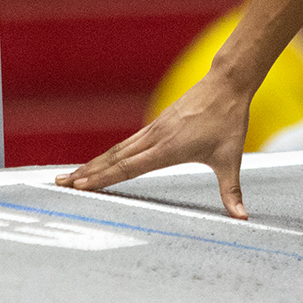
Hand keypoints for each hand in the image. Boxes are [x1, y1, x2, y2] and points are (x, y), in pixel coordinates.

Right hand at [56, 74, 252, 218]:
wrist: (227, 84)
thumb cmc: (229, 121)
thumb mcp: (232, 159)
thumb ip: (232, 192)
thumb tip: (242, 218)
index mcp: (168, 149)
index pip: (129, 167)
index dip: (104, 178)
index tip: (81, 186)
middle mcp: (155, 138)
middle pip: (114, 159)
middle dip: (86, 173)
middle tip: (60, 185)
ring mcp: (153, 129)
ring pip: (117, 150)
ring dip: (92, 163)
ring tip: (69, 176)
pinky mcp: (156, 124)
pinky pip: (127, 143)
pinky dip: (108, 154)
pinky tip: (99, 161)